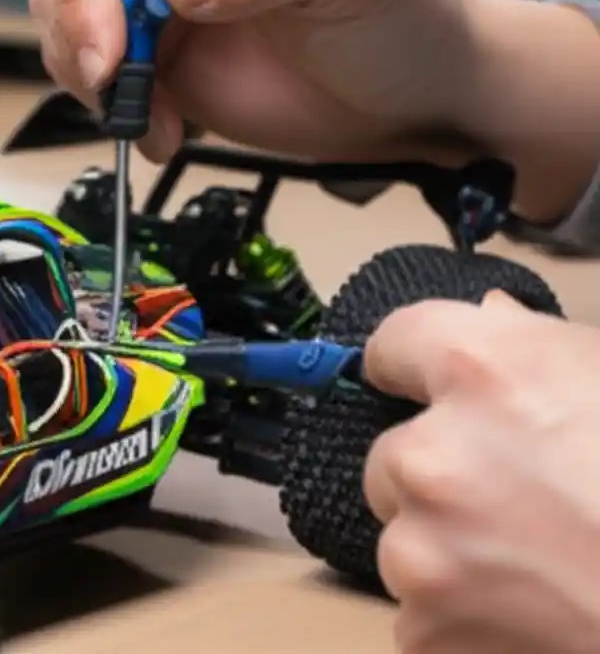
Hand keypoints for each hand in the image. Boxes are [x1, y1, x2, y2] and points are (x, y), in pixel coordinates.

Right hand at [26, 0, 599, 221]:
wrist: (410, 100)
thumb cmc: (402, 13)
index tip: (109, 28)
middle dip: (73, 17)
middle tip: (110, 78)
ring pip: (68, 15)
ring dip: (87, 70)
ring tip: (151, 113)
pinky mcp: (155, 55)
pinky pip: (96, 75)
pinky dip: (114, 109)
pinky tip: (163, 129)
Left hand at [363, 291, 599, 652]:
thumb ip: (545, 349)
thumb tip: (493, 317)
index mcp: (486, 373)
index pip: (395, 343)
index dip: (410, 366)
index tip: (418, 383)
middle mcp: (433, 454)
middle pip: (394, 455)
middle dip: (442, 475)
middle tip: (521, 500)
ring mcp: (420, 549)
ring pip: (405, 536)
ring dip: (449, 548)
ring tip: (540, 564)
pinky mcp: (424, 627)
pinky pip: (423, 612)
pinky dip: (462, 615)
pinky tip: (534, 612)